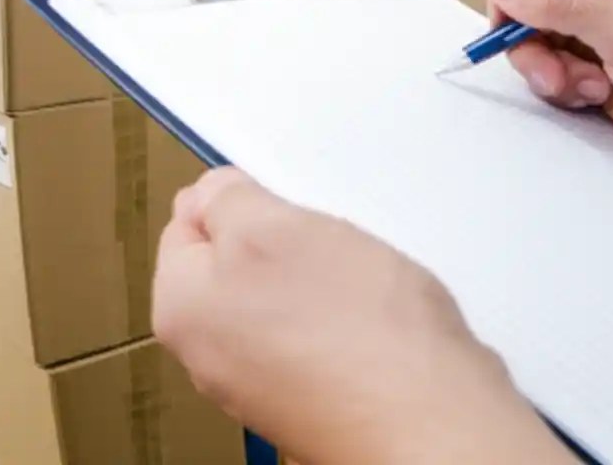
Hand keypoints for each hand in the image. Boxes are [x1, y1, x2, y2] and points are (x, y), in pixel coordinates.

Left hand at [153, 167, 575, 464]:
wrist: (429, 417)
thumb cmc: (355, 333)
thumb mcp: (271, 227)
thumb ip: (225, 200)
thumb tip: (211, 195)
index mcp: (183, 309)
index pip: (187, 224)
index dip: (237, 199)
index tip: (276, 197)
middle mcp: (214, 354)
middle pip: (238, 262)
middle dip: (286, 239)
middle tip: (325, 239)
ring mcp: (265, 378)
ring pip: (289, 294)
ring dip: (325, 274)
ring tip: (360, 279)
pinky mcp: (317, 391)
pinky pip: (326, 329)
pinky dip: (352, 314)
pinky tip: (379, 314)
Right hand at [484, 0, 612, 172]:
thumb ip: (565, 4)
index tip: (508, 26)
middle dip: (532, 41)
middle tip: (555, 73)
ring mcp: (598, 28)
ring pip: (534, 40)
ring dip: (549, 70)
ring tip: (588, 87)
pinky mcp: (593, 65)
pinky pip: (550, 70)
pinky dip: (562, 88)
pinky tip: (596, 97)